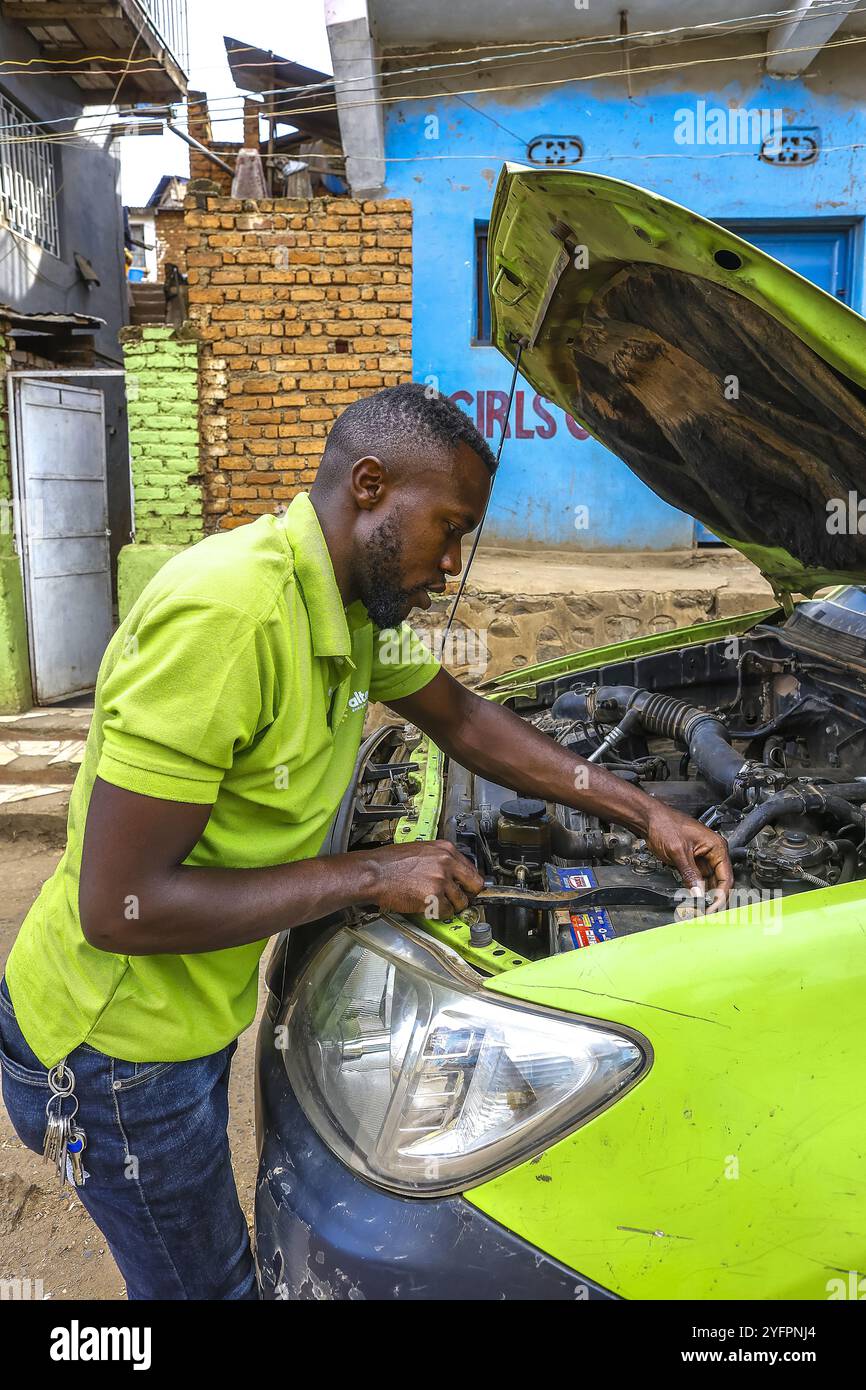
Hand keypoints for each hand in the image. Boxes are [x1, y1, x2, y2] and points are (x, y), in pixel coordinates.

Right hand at [364, 841, 484, 917]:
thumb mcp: (421, 850)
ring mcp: (441, 880)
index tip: (466, 888)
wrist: (374, 873)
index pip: (472, 869)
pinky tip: (428, 906)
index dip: (469, 882)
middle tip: (458, 899)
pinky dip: (439, 913)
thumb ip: (441, 859)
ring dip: (451, 906)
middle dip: (468, 895)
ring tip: (437, 902)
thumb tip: (454, 872)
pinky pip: (446, 912)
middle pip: (475, 885)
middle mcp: (447, 863)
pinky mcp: (433, 897)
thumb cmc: (390, 862)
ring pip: (461, 902)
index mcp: (445, 849)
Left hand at [643, 803, 733, 912]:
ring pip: (709, 881)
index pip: (725, 877)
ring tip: (699, 908)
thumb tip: (698, 894)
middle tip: (705, 912)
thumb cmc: (665, 824)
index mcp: (716, 846)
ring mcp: (703, 856)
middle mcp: (713, 851)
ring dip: (705, 895)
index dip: (720, 895)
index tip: (712, 908)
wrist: (649, 819)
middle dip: (713, 897)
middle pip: (720, 881)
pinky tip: (693, 898)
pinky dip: (696, 888)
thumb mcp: (678, 852)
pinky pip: (699, 878)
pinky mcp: (693, 861)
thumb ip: (690, 874)